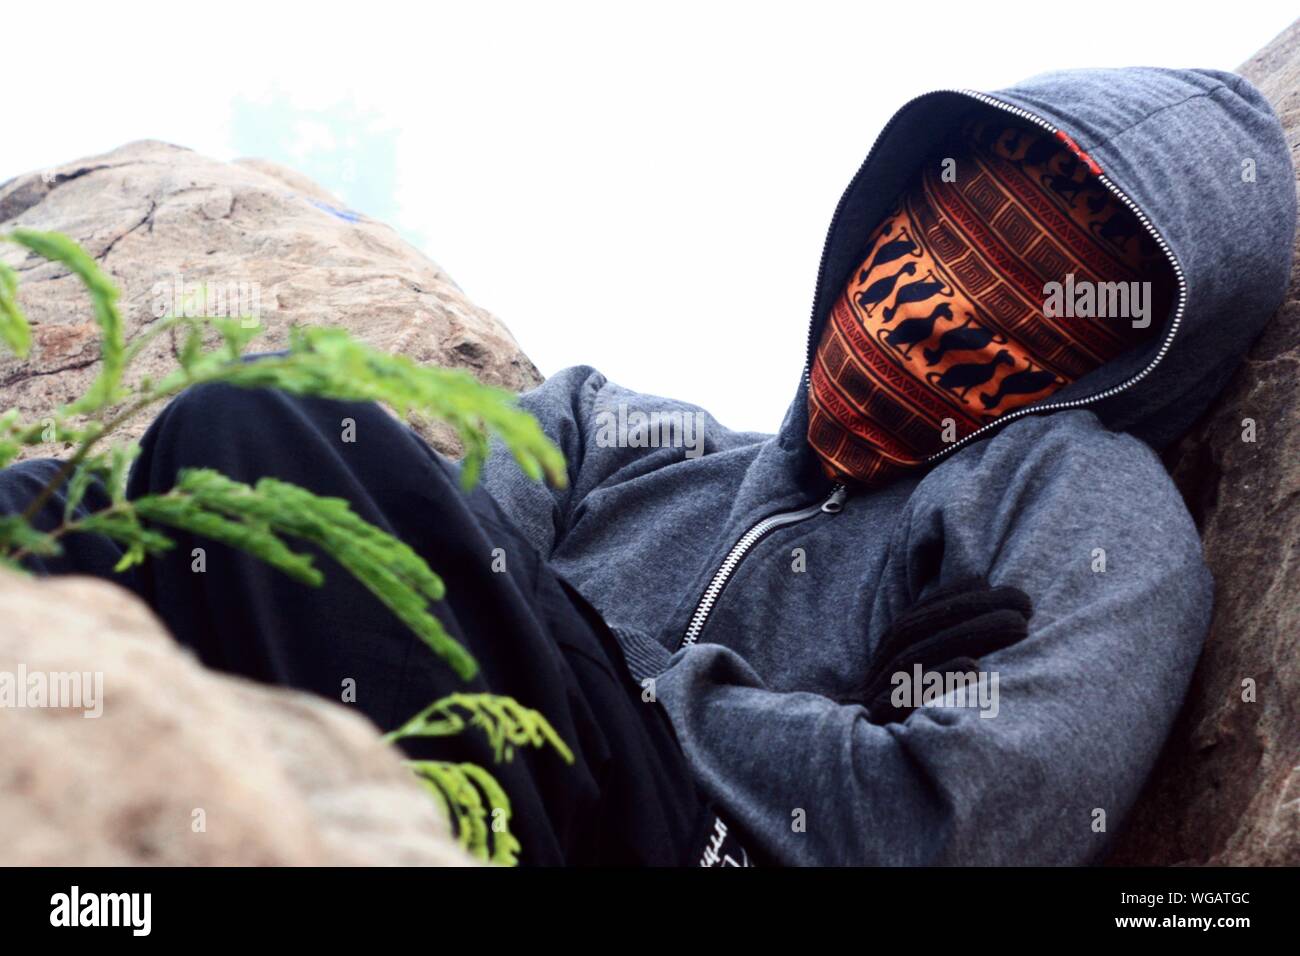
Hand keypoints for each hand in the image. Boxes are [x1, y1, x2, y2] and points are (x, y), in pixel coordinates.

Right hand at [858, 578, 1033, 723]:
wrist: (851, 772)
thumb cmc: (902, 725)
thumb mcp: (911, 683)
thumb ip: (934, 648)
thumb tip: (978, 596)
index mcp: (886, 658)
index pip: (916, 615)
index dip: (951, 594)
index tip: (989, 581)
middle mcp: (877, 674)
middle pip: (919, 630)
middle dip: (972, 608)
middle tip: (1024, 602)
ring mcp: (876, 699)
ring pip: (918, 657)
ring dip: (970, 635)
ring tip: (1018, 625)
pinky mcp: (883, 727)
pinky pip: (908, 699)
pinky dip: (939, 680)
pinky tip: (973, 667)